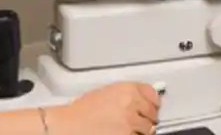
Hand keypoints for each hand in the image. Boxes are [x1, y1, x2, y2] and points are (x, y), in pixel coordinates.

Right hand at [44, 82, 160, 134]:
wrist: (68, 127)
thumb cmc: (79, 112)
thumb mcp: (106, 93)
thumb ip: (126, 95)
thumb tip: (140, 101)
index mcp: (127, 89)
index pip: (153, 94)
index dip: (153, 102)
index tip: (152, 106)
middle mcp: (132, 104)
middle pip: (153, 114)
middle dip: (147, 118)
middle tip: (137, 121)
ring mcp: (131, 123)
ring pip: (149, 129)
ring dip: (140, 130)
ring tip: (126, 129)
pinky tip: (122, 133)